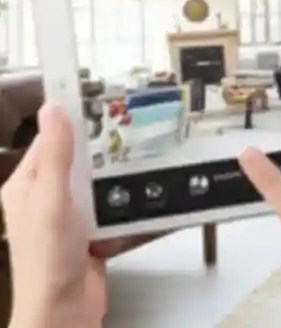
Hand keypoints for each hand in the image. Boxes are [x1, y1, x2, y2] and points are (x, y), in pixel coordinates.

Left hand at [3, 104, 154, 327]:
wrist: (64, 313)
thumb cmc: (47, 263)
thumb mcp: (52, 200)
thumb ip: (57, 155)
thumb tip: (53, 110)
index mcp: (25, 187)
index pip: (49, 139)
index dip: (69, 116)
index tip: (87, 92)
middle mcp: (44, 200)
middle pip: (78, 160)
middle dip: (101, 151)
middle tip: (126, 131)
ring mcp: (68, 219)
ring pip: (99, 184)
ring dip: (116, 181)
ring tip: (138, 167)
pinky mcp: (90, 236)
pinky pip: (114, 210)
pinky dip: (127, 208)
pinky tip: (138, 204)